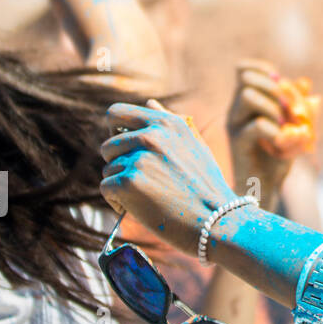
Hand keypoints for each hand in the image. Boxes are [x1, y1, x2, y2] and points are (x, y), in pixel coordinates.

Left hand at [100, 100, 237, 255]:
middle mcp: (151, 135)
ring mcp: (138, 158)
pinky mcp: (127, 182)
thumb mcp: (193, 145)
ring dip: (122, 185)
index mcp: (167, 123)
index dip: (115, 131)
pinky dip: (118, 202)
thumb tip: (149, 102)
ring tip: (149, 197)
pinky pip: (106, 188)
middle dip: (119, 164)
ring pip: (108, 170)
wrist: (216, 221)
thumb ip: (169, 122)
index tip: (124, 147)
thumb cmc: (206, 186)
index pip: (116, 113)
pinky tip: (142, 208)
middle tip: (145, 182)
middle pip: (108, 146)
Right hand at [225, 59, 294, 205]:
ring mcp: (236, 125)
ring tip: (285, 125)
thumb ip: (300, 105)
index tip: (280, 81)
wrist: (264, 188)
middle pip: (246, 77)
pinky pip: (257, 125)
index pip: (244, 69)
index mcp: (247, 102)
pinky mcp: (239, 143)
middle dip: (274, 87)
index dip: (262, 69)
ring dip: (274, 106)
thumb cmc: (277, 157)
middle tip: (289, 108)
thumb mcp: (294, 127)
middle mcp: (237, 110)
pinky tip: (283, 142)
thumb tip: (305, 83)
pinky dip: (277, 131)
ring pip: (249, 96)